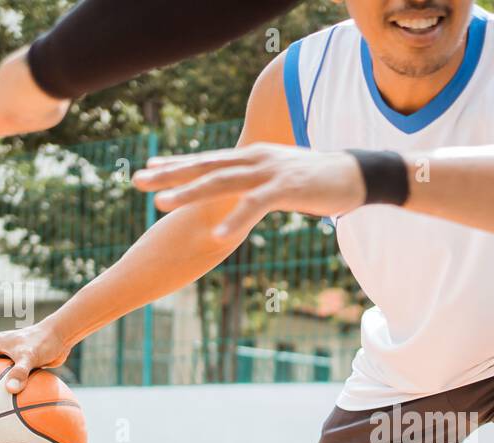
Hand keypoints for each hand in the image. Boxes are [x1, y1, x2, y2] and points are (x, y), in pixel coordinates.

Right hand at [0, 322, 71, 394]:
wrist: (63, 335)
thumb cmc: (45, 342)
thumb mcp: (30, 357)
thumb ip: (20, 372)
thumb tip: (10, 391)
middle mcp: (0, 350)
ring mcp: (11, 357)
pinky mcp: (23, 365)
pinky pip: (10, 380)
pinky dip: (5, 391)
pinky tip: (7, 408)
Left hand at [132, 144, 364, 234]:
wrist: (357, 174)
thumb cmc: (318, 180)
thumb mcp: (280, 179)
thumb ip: (258, 183)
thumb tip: (244, 194)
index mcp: (250, 157)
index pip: (206, 159)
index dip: (177, 163)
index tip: (148, 167)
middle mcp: (253, 159)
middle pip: (204, 166)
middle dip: (169, 175)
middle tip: (136, 181)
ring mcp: (268, 172)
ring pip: (220, 182)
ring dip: (188, 193)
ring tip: (160, 205)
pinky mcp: (286, 188)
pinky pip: (254, 205)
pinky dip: (233, 219)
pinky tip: (215, 234)